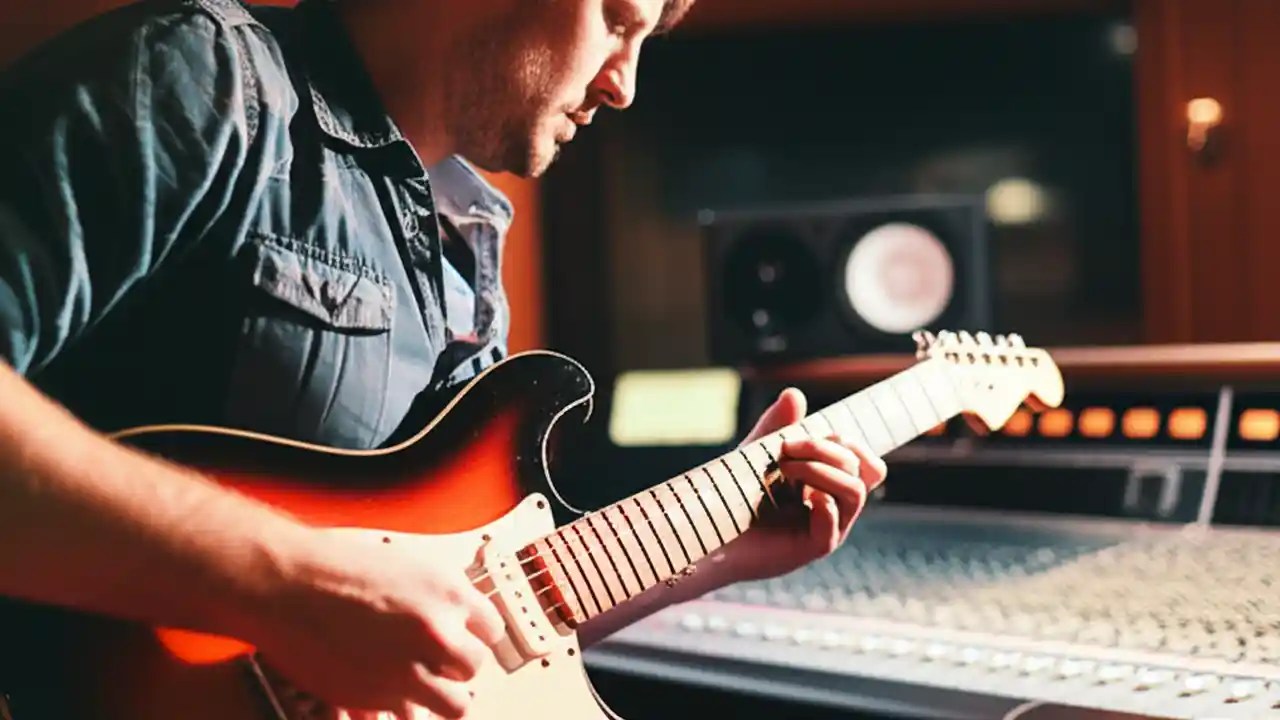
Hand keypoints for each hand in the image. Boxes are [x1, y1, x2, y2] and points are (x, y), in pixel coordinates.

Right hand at [240, 528, 506, 719]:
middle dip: (458, 665)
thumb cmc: (332, 564)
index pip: (491, 627)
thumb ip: (433, 595)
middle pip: (474, 666)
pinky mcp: (377, 695)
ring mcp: (407, 668)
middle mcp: (434, 632)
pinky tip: (389, 694)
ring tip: (427, 688)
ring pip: (454, 704)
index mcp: (446, 593)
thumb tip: (450, 617)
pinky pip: (406, 715)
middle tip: (442, 663)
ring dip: (442, 696)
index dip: (475, 633)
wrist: (286, 584)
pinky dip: (400, 708)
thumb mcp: (402, 564)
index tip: (466, 638)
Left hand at [711, 388, 886, 583]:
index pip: (866, 461)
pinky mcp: (811, 549)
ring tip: (784, 470)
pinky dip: (824, 506)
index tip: (801, 437)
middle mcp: (833, 506)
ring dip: (821, 470)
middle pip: (863, 469)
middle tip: (784, 450)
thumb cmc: (732, 495)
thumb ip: (777, 427)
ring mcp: (826, 529)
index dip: (847, 442)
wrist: (705, 530)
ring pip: (855, 492)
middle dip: (825, 449)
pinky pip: (834, 528)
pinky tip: (801, 497)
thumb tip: (794, 393)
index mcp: (828, 484)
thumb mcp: (756, 454)